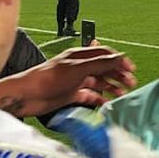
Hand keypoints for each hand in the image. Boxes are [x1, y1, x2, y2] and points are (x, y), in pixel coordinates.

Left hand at [0, 45, 136, 116]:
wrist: (27, 96)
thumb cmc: (48, 78)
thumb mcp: (78, 68)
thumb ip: (100, 63)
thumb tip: (120, 58)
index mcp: (80, 56)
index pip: (105, 54)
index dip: (119, 60)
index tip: (130, 69)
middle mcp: (79, 67)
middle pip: (104, 68)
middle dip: (118, 74)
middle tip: (131, 83)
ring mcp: (75, 81)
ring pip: (99, 82)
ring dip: (112, 87)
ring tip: (122, 94)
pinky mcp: (71, 94)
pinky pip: (90, 95)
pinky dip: (100, 98)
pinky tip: (107, 103)